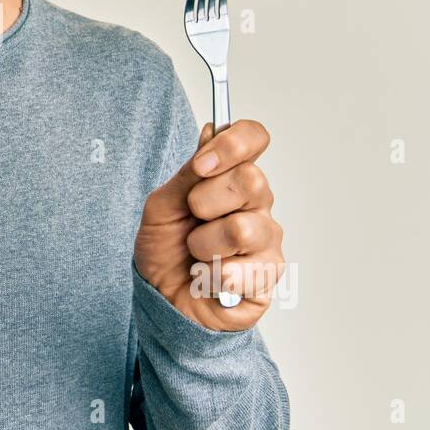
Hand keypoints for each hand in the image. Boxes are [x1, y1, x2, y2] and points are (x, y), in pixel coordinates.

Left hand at [133, 119, 284, 331]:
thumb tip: (211, 130)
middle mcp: (258, 204)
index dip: (233, 144)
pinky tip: (207, 280)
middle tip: (192, 220)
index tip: (202, 164)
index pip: (254, 138)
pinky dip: (207, 278)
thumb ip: (188, 173)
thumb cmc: (166, 251)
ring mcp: (268, 240)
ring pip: (241, 228)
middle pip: (251, 179)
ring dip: (202, 245)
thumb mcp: (162, 206)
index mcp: (232, 178)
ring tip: (197, 255)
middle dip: (204, 202)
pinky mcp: (268, 277)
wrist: (162, 300)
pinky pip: (235, 270)